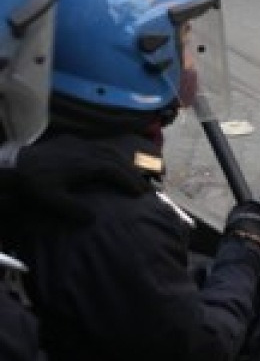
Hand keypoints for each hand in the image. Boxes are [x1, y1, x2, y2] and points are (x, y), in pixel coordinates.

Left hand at [5, 136, 151, 224]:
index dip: (129, 182)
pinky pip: (98, 146)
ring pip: (108, 150)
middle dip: (132, 173)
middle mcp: (86, 151)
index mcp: (85, 164)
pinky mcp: (70, 142)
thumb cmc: (32, 183)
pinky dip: (110, 155)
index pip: (114, 171)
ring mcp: (78, 144)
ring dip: (123, 163)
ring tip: (133, 176)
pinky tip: (110, 162)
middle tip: (144, 188)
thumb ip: (72, 209)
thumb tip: (93, 218)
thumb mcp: (50, 199)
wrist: (12, 164)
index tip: (140, 194)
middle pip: (116, 160)